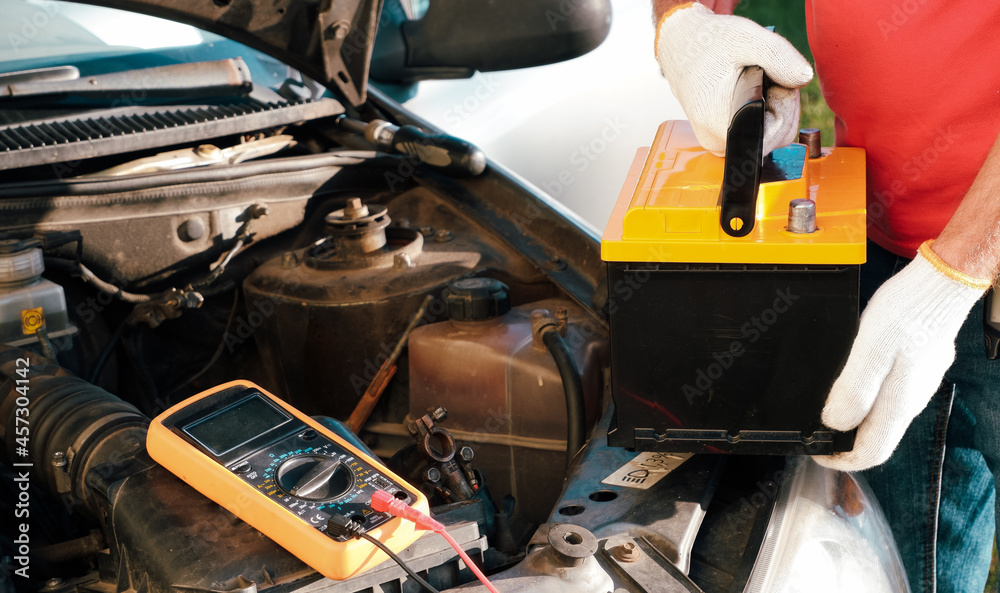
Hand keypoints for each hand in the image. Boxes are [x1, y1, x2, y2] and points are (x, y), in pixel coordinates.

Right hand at [654, 2, 813, 155]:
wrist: (682, 45)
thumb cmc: (708, 43)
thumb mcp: (746, 39)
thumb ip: (779, 56)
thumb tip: (804, 78)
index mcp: (721, 126)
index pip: (778, 132)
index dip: (785, 103)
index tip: (771, 78)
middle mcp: (717, 143)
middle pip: (776, 136)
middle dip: (781, 104)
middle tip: (765, 76)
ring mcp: (718, 144)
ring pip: (768, 136)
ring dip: (773, 108)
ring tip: (755, 82)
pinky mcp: (720, 139)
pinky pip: (755, 133)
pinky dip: (762, 112)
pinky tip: (749, 92)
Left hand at [814, 242, 990, 471]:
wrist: (941, 283)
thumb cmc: (906, 312)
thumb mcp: (870, 349)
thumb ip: (854, 389)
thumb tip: (835, 423)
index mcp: (899, 402)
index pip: (871, 452)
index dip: (840, 460)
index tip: (815, 452)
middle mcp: (911, 400)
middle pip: (877, 438)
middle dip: (844, 444)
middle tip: (816, 433)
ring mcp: (917, 384)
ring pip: (883, 417)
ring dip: (854, 420)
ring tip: (827, 408)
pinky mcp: (917, 368)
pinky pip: (889, 395)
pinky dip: (866, 399)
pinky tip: (850, 382)